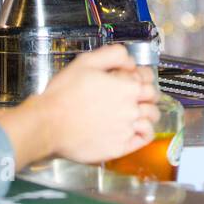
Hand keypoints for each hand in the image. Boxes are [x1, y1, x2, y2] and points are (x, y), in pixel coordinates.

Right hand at [35, 44, 159, 164]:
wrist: (49, 123)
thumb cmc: (64, 93)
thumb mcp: (86, 62)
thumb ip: (114, 55)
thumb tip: (130, 62)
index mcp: (127, 87)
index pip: (149, 79)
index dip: (142, 75)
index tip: (134, 78)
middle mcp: (131, 109)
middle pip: (153, 99)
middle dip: (147, 94)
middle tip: (136, 95)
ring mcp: (127, 130)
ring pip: (151, 119)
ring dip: (147, 112)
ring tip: (136, 112)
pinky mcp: (119, 147)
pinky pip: (143, 139)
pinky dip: (144, 132)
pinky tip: (135, 129)